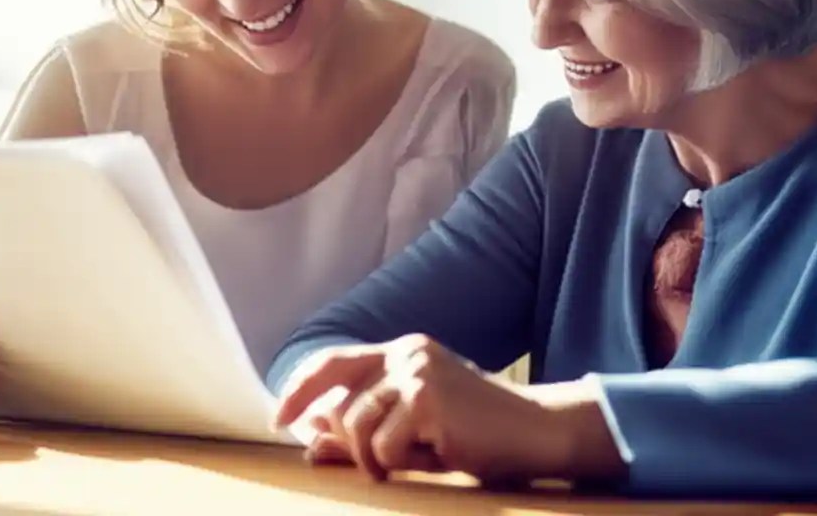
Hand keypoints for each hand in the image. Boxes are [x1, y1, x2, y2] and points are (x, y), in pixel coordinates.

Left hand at [273, 334, 577, 483]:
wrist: (536, 432)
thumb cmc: (477, 435)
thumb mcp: (414, 434)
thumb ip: (365, 432)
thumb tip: (312, 443)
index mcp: (402, 352)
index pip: (334, 360)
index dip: (301, 388)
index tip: (281, 418)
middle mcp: (405, 352)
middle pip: (340, 398)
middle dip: (335, 433)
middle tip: (347, 452)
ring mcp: (417, 371)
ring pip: (357, 424)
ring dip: (372, 457)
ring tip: (401, 464)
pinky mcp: (428, 397)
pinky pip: (384, 444)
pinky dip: (395, 462)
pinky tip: (427, 458)